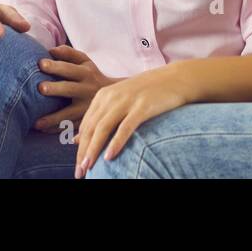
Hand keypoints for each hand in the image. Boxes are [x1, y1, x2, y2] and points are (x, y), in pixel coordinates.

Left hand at [32, 46, 119, 132]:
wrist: (114, 96)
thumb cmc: (91, 75)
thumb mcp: (85, 61)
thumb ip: (69, 53)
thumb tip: (50, 50)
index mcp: (86, 73)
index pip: (70, 68)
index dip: (56, 66)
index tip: (41, 63)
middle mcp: (87, 90)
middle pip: (70, 89)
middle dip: (55, 88)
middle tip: (41, 88)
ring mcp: (87, 108)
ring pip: (69, 113)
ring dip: (53, 118)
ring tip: (37, 123)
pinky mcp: (86, 121)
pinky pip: (70, 127)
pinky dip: (57, 130)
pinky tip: (43, 131)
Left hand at [74, 66, 192, 177]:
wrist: (175, 78)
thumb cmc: (147, 93)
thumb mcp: (118, 101)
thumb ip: (98, 117)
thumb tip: (76, 139)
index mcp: (103, 96)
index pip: (86, 126)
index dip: (80, 147)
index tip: (78, 165)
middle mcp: (111, 97)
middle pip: (91, 128)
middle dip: (82, 152)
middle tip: (79, 173)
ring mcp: (127, 101)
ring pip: (104, 128)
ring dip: (93, 150)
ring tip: (88, 167)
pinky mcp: (143, 106)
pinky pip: (126, 127)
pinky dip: (116, 142)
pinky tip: (109, 156)